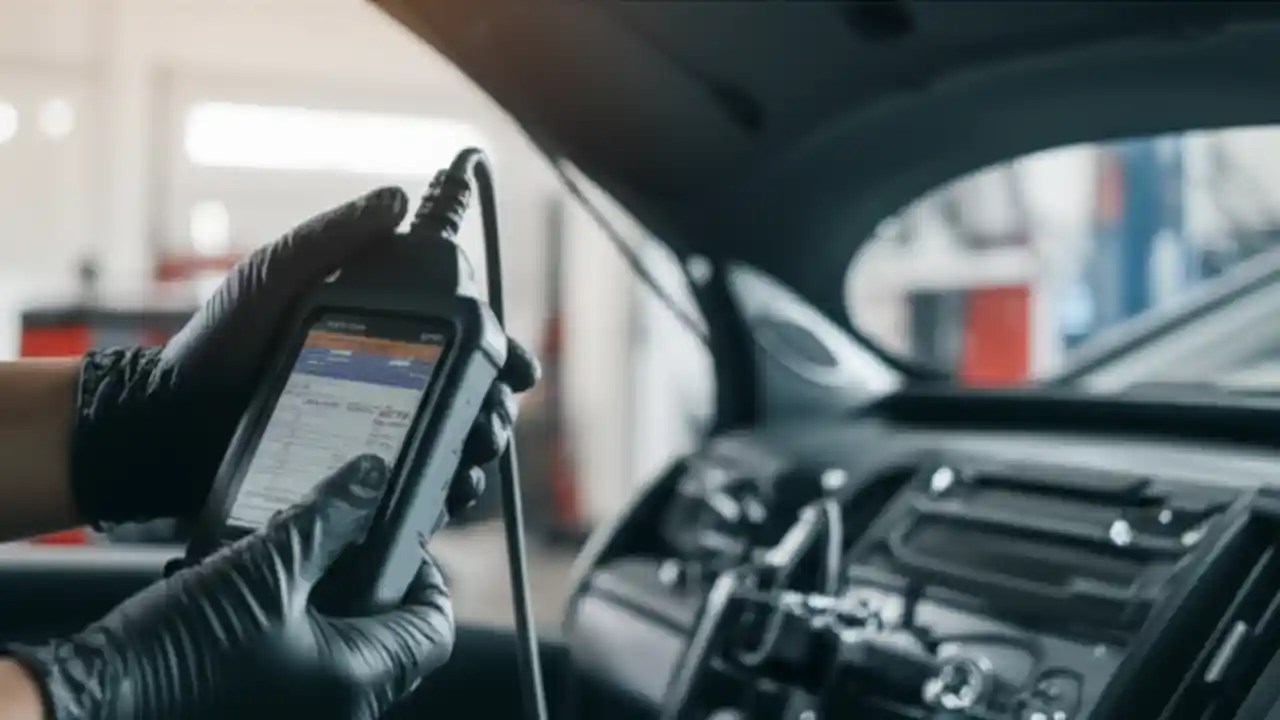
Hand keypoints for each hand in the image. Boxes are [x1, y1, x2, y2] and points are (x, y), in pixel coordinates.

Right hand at [4, 456, 452, 719]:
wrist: (97, 699)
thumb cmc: (182, 647)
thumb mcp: (266, 566)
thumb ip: (329, 519)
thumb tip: (373, 478)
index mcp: (359, 680)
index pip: (435, 628)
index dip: (427, 576)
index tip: (398, 537)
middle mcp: (343, 707)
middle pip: (395, 636)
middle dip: (372, 579)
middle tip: (344, 536)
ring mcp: (305, 711)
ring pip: (349, 647)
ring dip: (331, 596)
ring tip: (296, 553)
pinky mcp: (268, 705)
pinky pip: (309, 662)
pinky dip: (299, 621)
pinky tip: (261, 586)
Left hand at [70, 187, 538, 525]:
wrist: (164, 427)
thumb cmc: (213, 347)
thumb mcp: (270, 279)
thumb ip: (328, 238)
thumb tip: (395, 198)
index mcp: (382, 332)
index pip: (462, 339)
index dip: (503, 352)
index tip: (519, 368)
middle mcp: (389, 383)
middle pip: (471, 397)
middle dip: (496, 411)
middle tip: (489, 422)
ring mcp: (375, 435)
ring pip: (452, 446)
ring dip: (476, 454)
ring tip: (469, 461)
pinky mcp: (357, 483)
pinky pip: (416, 489)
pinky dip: (442, 494)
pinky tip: (445, 493)